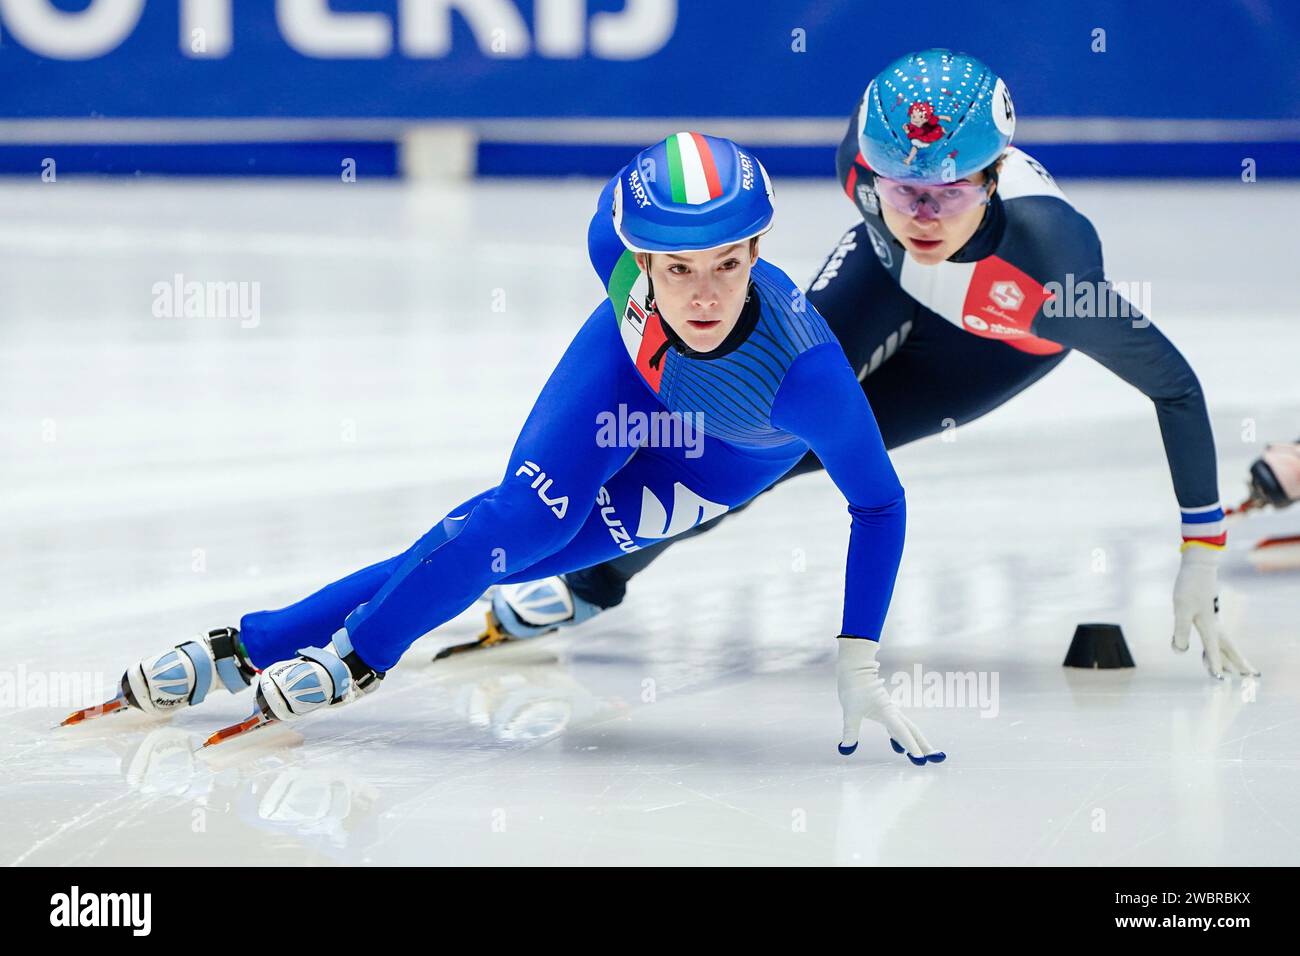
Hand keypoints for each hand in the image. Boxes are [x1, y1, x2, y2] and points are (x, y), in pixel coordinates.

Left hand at [836, 636, 944, 763]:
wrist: (856, 669)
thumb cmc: (854, 688)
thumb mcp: (850, 712)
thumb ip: (850, 732)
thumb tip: (845, 750)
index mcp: (887, 712)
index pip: (902, 732)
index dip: (911, 746)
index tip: (920, 760)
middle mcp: (893, 712)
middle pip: (913, 731)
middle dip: (924, 746)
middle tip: (937, 758)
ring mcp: (891, 712)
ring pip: (908, 729)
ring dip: (916, 742)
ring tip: (924, 757)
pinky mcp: (885, 711)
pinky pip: (897, 727)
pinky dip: (901, 738)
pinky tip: (898, 748)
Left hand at [1172, 545, 1258, 678]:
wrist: (1198, 566)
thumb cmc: (1189, 587)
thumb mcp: (1181, 609)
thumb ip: (1180, 631)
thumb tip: (1180, 652)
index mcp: (1209, 626)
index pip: (1213, 651)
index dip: (1215, 665)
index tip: (1220, 680)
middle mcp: (1215, 624)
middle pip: (1229, 648)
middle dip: (1239, 663)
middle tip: (1253, 677)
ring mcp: (1213, 619)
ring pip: (1225, 643)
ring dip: (1231, 657)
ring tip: (1239, 670)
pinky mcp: (1209, 613)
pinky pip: (1217, 636)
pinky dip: (1219, 647)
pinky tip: (1214, 649)